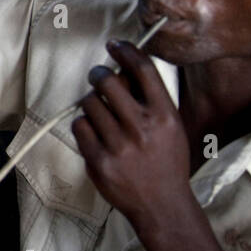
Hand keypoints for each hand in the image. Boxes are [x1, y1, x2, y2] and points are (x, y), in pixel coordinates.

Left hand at [70, 40, 190, 226]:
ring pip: (89, 103)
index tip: (115, 45)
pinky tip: (94, 133)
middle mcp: (142, 128)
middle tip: (98, 77)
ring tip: (99, 112)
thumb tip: (125, 66)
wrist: (162, 205)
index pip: (143, 70)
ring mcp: (119, 145)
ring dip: (91, 102)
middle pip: (108, 81)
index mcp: (164, 115)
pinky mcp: (99, 160)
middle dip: (99, 74)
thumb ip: (151, 99)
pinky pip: (79, 126)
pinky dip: (83, 125)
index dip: (126, 51)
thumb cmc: (166, 161)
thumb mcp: (171, 126)